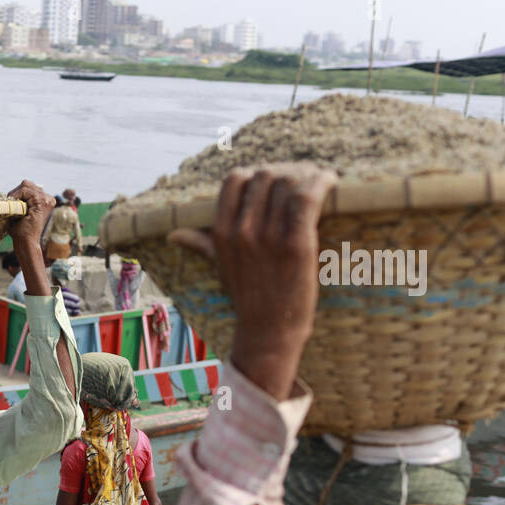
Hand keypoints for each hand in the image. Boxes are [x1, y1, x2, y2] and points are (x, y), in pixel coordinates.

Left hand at [6, 180, 54, 246]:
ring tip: (14, 208)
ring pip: (25, 185)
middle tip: (11, 205)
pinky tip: (15, 207)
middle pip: (27, 184)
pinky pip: (25, 190)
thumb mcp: (20, 212)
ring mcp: (47, 199)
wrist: (25, 242)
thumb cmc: (21, 230)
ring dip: (15, 195)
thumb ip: (19, 200)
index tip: (12, 204)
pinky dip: (16, 196)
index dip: (17, 193)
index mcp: (45, 200)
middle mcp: (49, 198)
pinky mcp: (42, 201)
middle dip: (16, 193)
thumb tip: (8, 192)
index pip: (28, 187)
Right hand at [167, 164, 335, 399]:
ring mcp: (269, 238)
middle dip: (287, 172)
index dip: (256, 173)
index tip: (274, 181)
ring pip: (289, 183)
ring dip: (309, 176)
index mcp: (222, 233)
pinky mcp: (297, 245)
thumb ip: (200, 245)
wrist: (269, 332)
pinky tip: (331, 182)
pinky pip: (308, 198)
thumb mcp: (220, 268)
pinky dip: (322, 183)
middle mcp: (242, 232)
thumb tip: (173, 235)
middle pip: (266, 176)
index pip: (235, 179)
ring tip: (320, 181)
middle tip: (304, 178)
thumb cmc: (247, 298)